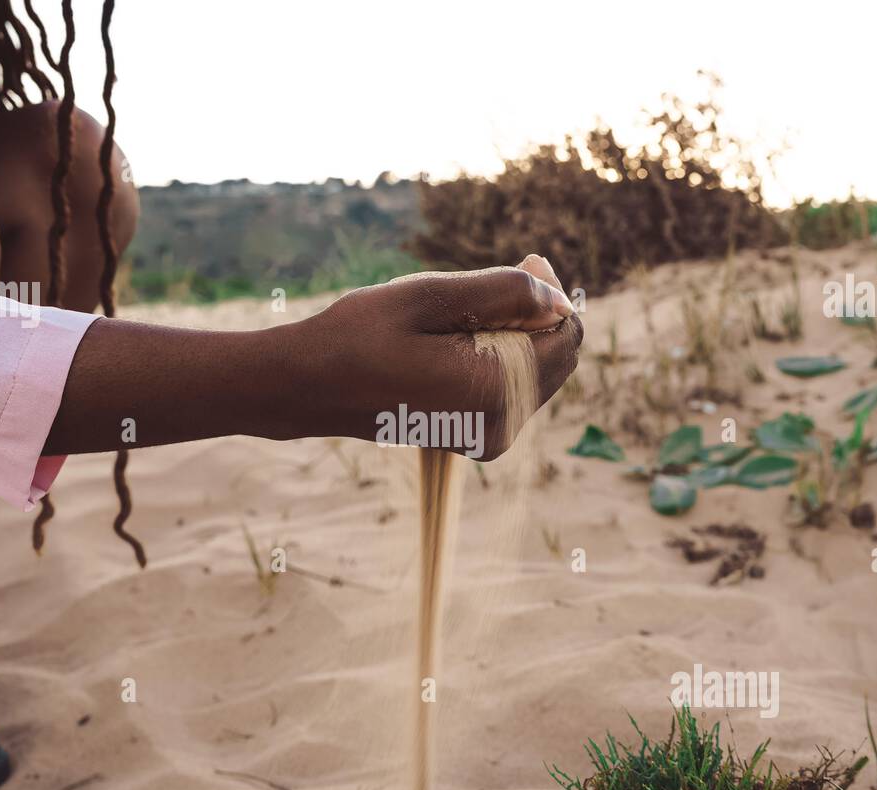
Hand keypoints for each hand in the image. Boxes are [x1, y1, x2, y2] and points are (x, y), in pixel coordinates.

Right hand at [288, 255, 582, 459]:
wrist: (310, 387)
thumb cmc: (360, 334)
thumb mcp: (429, 296)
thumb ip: (505, 293)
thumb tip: (561, 299)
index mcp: (496, 390)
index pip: (566, 334)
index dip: (554, 293)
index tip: (524, 263)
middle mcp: (502, 424)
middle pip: (558, 357)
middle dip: (539, 316)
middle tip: (492, 283)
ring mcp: (491, 438)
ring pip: (538, 373)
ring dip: (518, 337)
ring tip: (463, 316)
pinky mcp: (478, 438)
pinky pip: (514, 389)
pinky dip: (501, 358)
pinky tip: (458, 342)